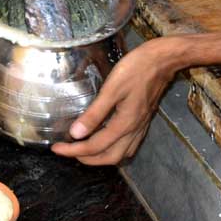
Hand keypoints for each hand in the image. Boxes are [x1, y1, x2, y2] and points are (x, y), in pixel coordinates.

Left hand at [52, 38, 177, 164]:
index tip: (57, 148)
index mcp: (125, 124)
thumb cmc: (136, 69)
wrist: (162, 60)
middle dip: (87, 159)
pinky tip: (105, 140)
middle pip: (109, 157)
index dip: (73, 150)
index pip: (95, 146)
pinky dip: (114, 149)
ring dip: (101, 157)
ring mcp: (141, 126)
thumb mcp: (112, 89)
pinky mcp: (144, 120)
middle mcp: (134, 130)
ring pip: (121, 154)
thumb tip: (76, 133)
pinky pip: (129, 145)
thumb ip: (95, 113)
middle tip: (68, 150)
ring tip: (84, 149)